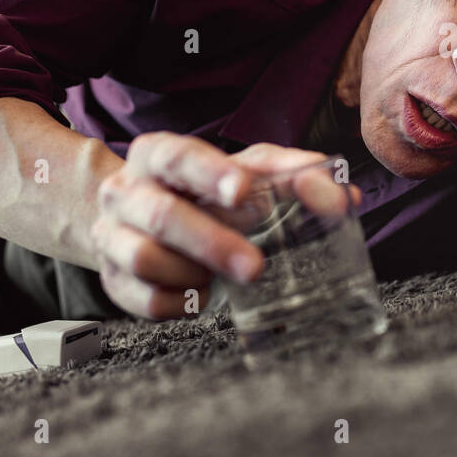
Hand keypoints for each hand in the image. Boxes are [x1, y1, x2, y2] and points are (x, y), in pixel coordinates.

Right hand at [90, 133, 355, 318]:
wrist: (144, 218)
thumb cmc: (209, 190)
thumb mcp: (252, 171)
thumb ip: (298, 176)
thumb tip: (346, 196)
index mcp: (157, 154)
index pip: (179, 157)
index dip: (210, 173)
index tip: (244, 190)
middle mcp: (126, 191)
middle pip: (161, 215)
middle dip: (213, 242)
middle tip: (256, 266)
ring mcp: (111, 236)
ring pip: (144, 259)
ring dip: (194, 273)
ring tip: (223, 275)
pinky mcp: (113, 281)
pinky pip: (145, 301)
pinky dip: (181, 302)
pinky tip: (202, 293)